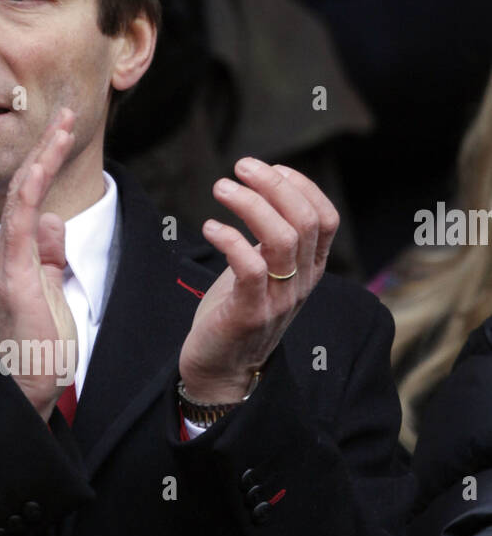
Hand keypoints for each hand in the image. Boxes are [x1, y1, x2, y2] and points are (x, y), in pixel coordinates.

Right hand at [0, 107, 78, 421]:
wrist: (22, 388)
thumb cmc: (36, 350)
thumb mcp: (48, 292)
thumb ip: (47, 257)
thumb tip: (53, 222)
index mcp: (14, 257)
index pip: (30, 199)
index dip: (47, 164)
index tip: (66, 134)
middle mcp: (4, 252)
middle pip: (24, 187)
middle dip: (46, 147)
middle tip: (68, 113)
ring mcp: (5, 260)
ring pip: (22, 192)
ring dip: (44, 155)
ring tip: (64, 123)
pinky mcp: (12, 271)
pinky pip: (20, 216)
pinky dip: (35, 181)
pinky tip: (48, 156)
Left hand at [178, 158, 339, 400]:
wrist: (221, 369)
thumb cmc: (237, 312)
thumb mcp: (264, 270)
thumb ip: (270, 238)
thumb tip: (262, 190)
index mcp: (309, 269)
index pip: (325, 217)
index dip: (301, 186)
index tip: (270, 168)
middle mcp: (301, 283)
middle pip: (304, 220)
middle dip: (273, 185)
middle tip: (240, 167)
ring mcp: (279, 299)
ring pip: (282, 239)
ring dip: (250, 204)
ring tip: (221, 187)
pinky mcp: (250, 313)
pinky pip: (249, 267)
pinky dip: (229, 239)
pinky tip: (209, 227)